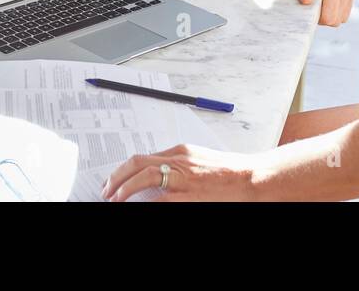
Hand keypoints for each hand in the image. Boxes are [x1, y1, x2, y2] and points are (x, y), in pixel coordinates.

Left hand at [101, 144, 266, 201]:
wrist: (252, 178)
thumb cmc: (230, 173)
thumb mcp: (200, 161)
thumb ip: (180, 165)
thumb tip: (157, 177)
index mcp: (180, 151)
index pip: (144, 158)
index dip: (125, 169)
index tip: (115, 180)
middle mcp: (178, 161)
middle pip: (137, 163)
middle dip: (117, 176)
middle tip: (106, 190)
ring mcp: (183, 178)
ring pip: (143, 177)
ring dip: (123, 188)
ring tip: (113, 199)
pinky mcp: (187, 196)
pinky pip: (159, 200)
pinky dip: (144, 203)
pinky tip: (133, 207)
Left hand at [285, 0, 354, 25]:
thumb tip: (306, 0)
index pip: (330, 19)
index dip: (318, 19)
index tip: (310, 8)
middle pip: (338, 20)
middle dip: (325, 17)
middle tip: (314, 5)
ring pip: (343, 16)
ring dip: (332, 13)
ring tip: (320, 1)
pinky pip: (346, 8)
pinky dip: (337, 8)